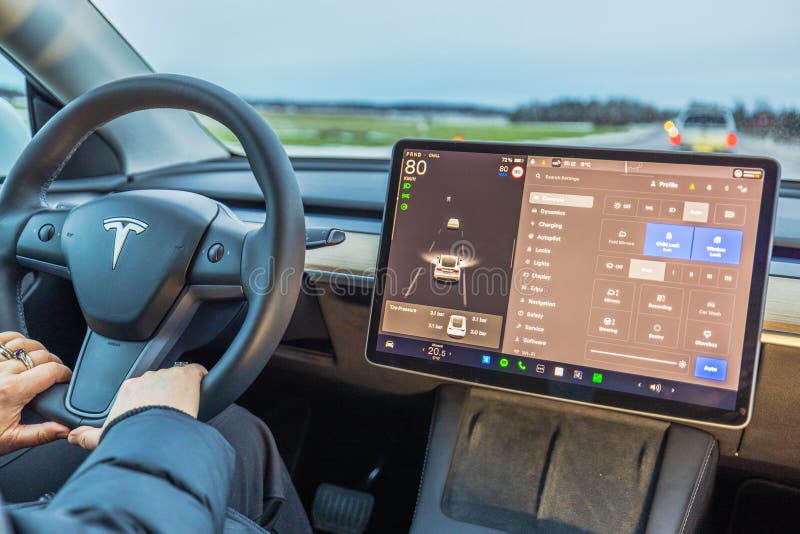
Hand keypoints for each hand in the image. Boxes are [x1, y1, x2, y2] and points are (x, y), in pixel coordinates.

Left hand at [0, 332, 71, 454]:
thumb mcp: (10, 440)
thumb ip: (41, 434)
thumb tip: (65, 429)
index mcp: (12, 390)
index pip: (52, 370)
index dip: (65, 373)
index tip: (67, 379)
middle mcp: (1, 372)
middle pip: (42, 355)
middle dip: (54, 363)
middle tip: (55, 375)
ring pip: (25, 343)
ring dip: (37, 351)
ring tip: (40, 362)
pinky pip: (5, 339)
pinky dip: (16, 341)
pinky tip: (20, 351)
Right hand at [69, 363, 207, 450]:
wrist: (153, 434)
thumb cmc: (131, 436)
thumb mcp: (105, 437)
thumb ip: (88, 436)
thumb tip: (73, 436)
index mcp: (128, 389)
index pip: (141, 389)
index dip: (150, 400)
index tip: (155, 412)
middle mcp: (147, 378)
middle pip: (159, 382)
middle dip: (165, 395)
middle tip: (172, 413)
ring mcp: (169, 375)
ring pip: (178, 378)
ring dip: (182, 390)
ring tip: (187, 407)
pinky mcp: (188, 376)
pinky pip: (198, 371)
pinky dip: (201, 379)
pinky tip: (204, 390)